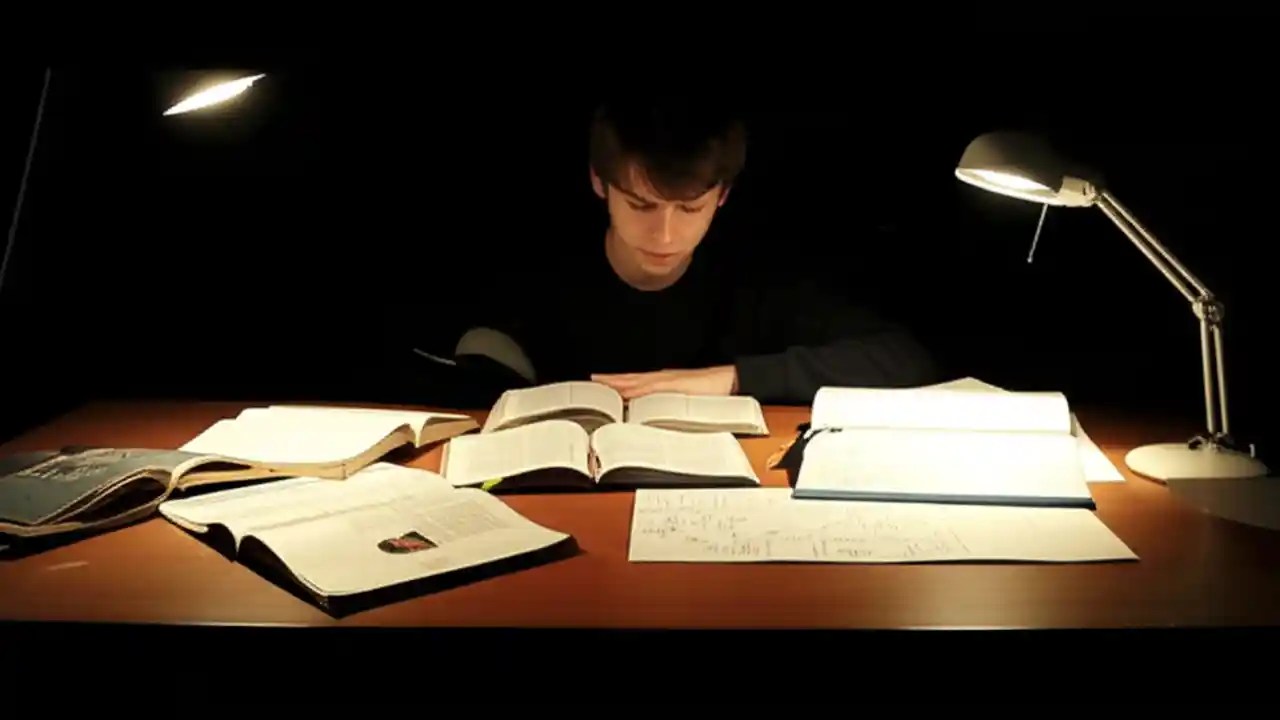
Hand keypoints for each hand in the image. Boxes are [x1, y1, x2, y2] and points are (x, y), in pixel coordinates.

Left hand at [592, 365, 737, 399]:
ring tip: (602, 383)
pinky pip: (652, 386)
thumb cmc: (711, 391)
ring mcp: (668, 380)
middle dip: (612, 381)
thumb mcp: (686, 401)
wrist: (731, 381)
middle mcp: (663, 379)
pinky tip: (627, 389)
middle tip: (593, 381)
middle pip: (632, 379)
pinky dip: (638, 388)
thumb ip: (671, 405)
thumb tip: (658, 417)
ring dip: (620, 382)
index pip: (636, 383)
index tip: (602, 386)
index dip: (619, 383)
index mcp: (664, 384)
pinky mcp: (675, 384)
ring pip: (638, 381)